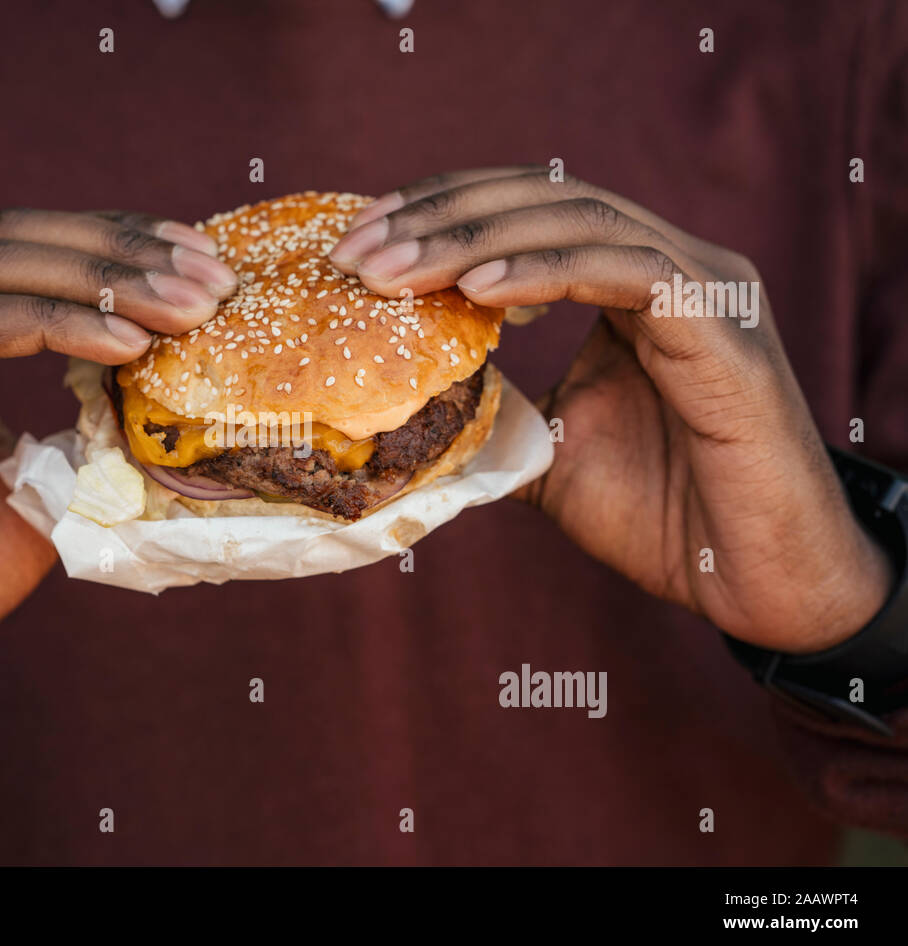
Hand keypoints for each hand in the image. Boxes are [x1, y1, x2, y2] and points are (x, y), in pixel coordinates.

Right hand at [0, 209, 234, 800]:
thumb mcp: (39, 499)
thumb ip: (87, 445)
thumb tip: (161, 416)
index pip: (32, 253)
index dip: (119, 244)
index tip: (203, 267)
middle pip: (17, 239)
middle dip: (124, 246)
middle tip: (214, 277)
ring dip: (103, 277)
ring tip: (188, 307)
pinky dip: (54, 325)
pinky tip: (125, 345)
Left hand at [330, 167, 892, 652]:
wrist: (754, 582)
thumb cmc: (664, 518)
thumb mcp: (550, 457)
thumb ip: (494, 417)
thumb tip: (412, 413)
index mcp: (633, 281)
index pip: (527, 211)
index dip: (438, 213)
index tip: (359, 243)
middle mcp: (671, 266)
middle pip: (545, 196)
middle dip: (440, 217)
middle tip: (357, 254)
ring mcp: (704, 288)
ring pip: (581, 219)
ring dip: (476, 239)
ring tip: (396, 272)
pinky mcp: (722, 327)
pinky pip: (628, 271)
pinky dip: (548, 271)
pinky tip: (479, 291)